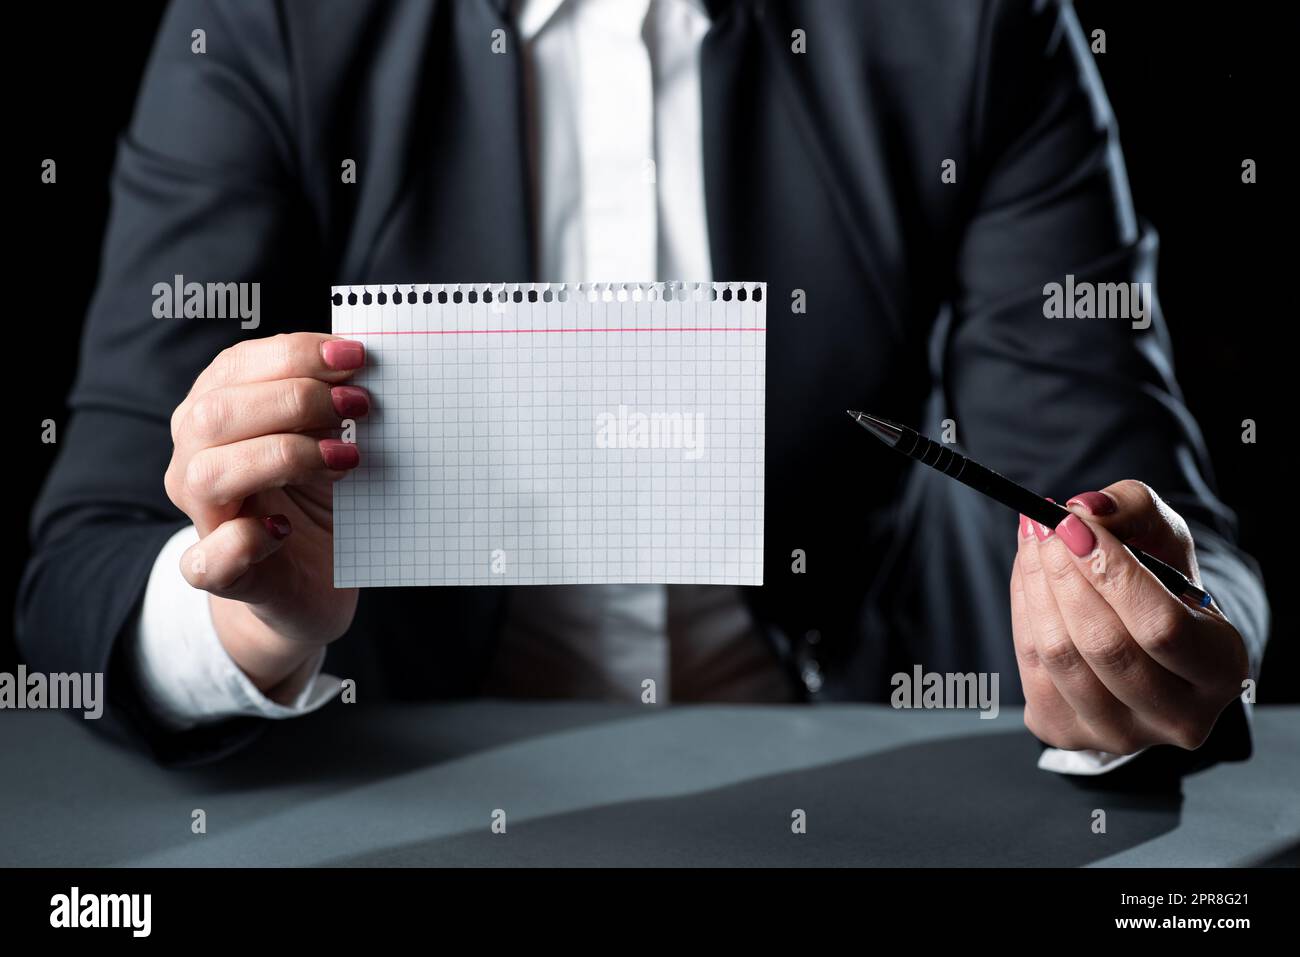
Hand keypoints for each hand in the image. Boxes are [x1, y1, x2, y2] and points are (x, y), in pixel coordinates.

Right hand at [164, 333, 367, 694]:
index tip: (355, 356)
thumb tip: (362, 367)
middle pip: (214, 414)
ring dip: (282, 457)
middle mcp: (195, 463)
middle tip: (359, 406)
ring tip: (346, 459)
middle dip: (293, 400)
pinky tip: (283, 531)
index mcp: (217, 417)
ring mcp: (203, 520)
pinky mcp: (219, 575)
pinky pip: (207, 560)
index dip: (294, 355)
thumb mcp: (328, 442)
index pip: (235, 368)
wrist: (310, 585)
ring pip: (207, 474)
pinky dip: (243, 542)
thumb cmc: (319, 501)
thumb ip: (330, 405)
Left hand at [1010, 480, 1248, 753]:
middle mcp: (1177, 717)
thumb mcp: (1163, 535)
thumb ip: (1132, 508)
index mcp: (1220, 671)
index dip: (1111, 573)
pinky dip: (1022, 610)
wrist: (1141, 640)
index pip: (1161, 627)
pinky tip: (1028, 576)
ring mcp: (1118, 734)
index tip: (1073, 524)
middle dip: (1063, 574)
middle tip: (1043, 526)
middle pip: (1103, 645)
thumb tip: (1083, 509)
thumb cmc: (1160, 584)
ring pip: (1058, 656)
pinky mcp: (1065, 731)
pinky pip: (1029, 664)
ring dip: (1035, 587)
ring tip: (1033, 541)